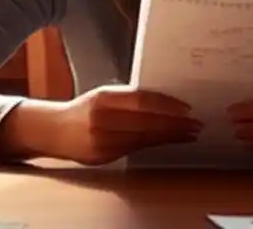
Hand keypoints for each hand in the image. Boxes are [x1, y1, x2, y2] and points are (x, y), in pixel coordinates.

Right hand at [50, 85, 201, 165]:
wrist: (56, 131)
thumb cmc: (85, 110)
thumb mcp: (103, 96)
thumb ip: (128, 98)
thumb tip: (164, 101)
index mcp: (103, 98)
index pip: (141, 100)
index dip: (166, 105)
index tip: (186, 108)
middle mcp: (101, 119)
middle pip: (146, 121)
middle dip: (175, 123)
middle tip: (196, 124)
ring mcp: (102, 140)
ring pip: (144, 138)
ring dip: (170, 136)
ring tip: (189, 133)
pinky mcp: (104, 156)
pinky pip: (137, 148)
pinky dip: (157, 144)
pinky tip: (170, 141)